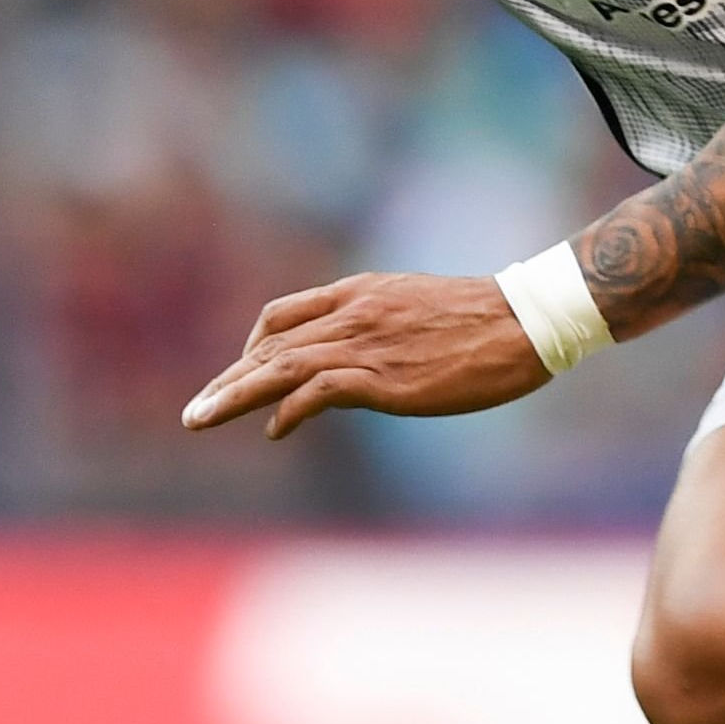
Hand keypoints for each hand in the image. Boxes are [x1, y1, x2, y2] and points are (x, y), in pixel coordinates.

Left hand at [185, 272, 552, 439]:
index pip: (282, 316)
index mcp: (361, 292)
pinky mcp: (384, 378)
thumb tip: (359, 365)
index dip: (252, 347)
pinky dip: (287, 411)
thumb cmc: (489, 318)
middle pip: (269, 345)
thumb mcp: (421, 308)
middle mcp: (353, 314)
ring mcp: (367, 345)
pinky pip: (316, 392)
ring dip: (232, 395)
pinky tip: (276, 430)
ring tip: (199, 420)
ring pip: (279, 367)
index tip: (240, 376)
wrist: (528, 320)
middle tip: (195, 411)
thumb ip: (382, 327)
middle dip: (227, 379)